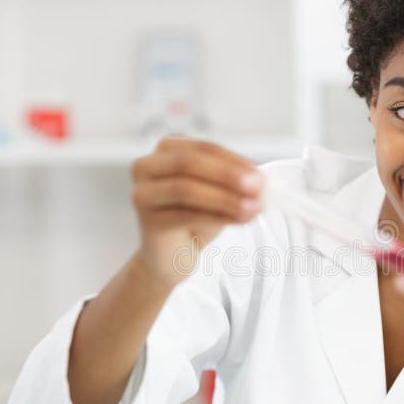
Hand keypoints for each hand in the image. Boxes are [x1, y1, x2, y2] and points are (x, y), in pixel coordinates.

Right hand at [131, 138, 264, 289]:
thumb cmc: (195, 219)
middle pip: (189, 162)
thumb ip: (233, 182)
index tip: (260, 176)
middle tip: (256, 188)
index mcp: (166, 150)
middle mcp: (147, 166)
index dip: (234, 160)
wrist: (173, 255)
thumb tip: (259, 181)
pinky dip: (216, 216)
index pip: (204, 148)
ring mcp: (143, 193)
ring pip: (185, 189)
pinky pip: (185, 215)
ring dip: (224, 198)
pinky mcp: (147, 220)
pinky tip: (238, 220)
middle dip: (227, 175)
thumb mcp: (217, 192)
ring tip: (251, 208)